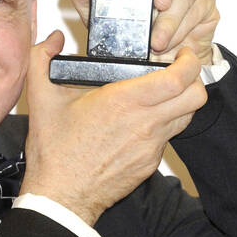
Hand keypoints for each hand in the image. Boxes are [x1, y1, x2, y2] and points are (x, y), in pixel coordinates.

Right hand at [21, 31, 207, 226]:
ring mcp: (150, 146)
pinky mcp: (149, 164)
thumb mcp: (40, 98)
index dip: (189, 61)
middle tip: (178, 73)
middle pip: (195, 96)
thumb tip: (53, 40)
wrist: (61, 197)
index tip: (182, 54)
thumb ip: (42, 59)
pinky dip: (162, 126)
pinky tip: (140, 124)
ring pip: (186, 117)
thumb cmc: (54, 153)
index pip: (179, 77)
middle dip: (194, 79)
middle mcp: (145, 123)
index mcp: (124, 101)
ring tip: (161, 96)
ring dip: (180, 103)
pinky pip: (167, 139)